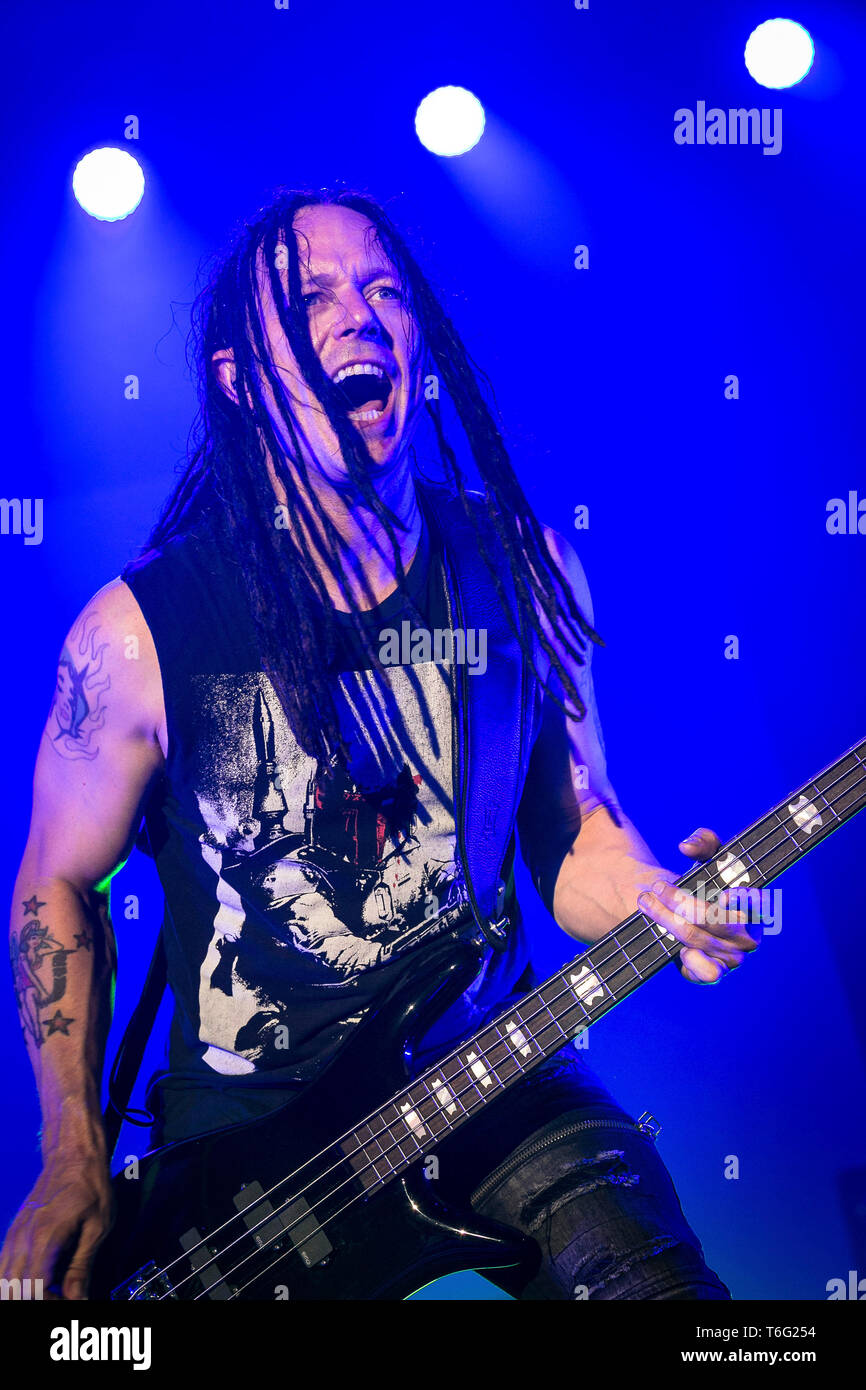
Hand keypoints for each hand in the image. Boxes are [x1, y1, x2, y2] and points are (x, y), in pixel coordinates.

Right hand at [0, 1151, 112, 1299]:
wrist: (74, 1154)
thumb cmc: (90, 1184)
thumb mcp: (98, 1226)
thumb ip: (82, 1265)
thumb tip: (77, 1297)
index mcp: (45, 1237)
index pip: (33, 1288)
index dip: (49, 1302)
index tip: (68, 1301)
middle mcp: (22, 1237)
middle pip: (14, 1288)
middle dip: (36, 1299)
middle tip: (61, 1297)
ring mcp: (15, 1234)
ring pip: (3, 1280)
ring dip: (23, 1292)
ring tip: (51, 1290)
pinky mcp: (14, 1232)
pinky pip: (3, 1266)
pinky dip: (15, 1280)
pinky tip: (36, 1280)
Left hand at [636, 828, 761, 984]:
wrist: (682, 912)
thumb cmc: (703, 882)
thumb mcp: (707, 857)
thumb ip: (703, 842)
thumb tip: (687, 847)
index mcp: (755, 907)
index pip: (762, 906)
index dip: (748, 902)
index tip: (726, 893)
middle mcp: (749, 936)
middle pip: (715, 920)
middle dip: (680, 901)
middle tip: (656, 887)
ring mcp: (732, 958)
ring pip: (697, 938)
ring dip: (666, 918)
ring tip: (647, 902)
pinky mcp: (712, 972)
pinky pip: (708, 974)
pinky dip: (692, 961)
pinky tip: (675, 946)